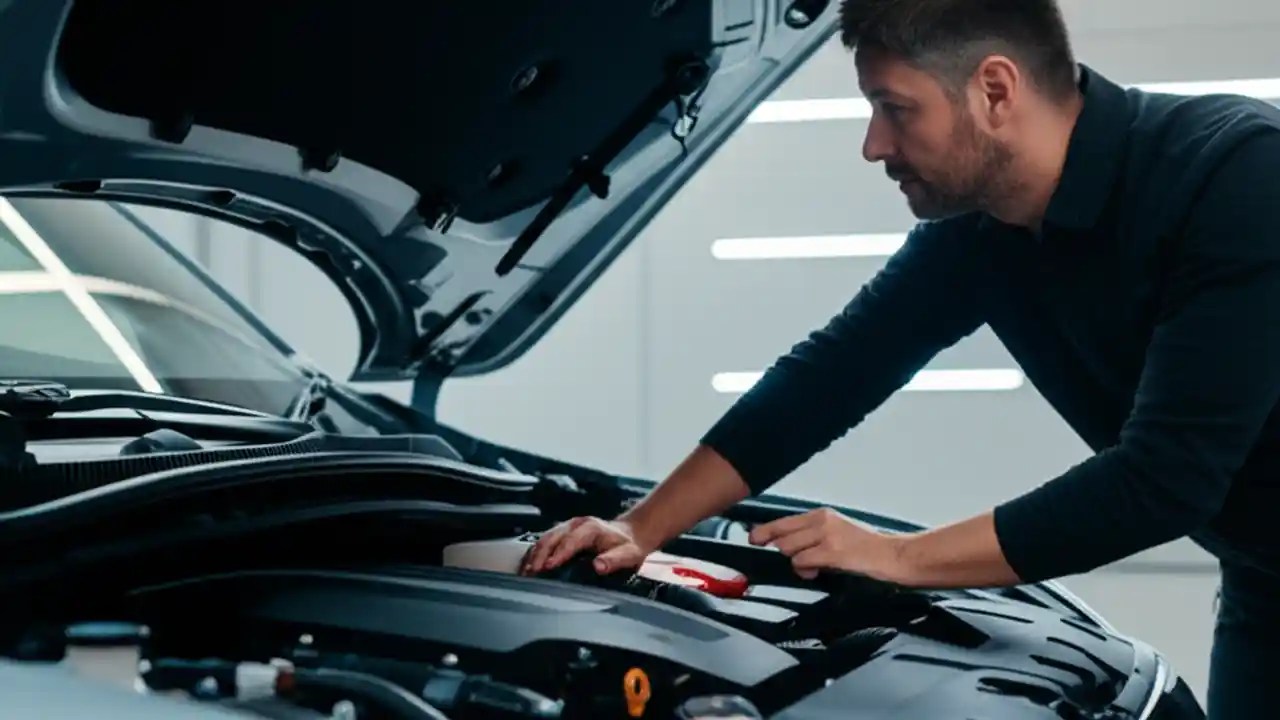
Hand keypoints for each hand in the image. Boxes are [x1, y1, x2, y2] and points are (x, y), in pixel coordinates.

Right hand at [521, 516, 651, 575]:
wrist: (629, 534)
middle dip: (540, 556)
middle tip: (530, 573)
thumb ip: (614, 561)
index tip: (547, 567)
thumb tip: (598, 566)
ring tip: (525, 572)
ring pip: (545, 538)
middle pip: (552, 538)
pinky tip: (528, 566)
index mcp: (590, 528)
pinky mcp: (562, 533)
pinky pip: (545, 541)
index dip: (558, 554)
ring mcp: (567, 527)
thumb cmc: (627, 546)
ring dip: (534, 555)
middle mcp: (576, 524)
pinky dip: (535, 553)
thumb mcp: (629, 555)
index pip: (570, 541)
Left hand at [748, 508, 903, 581]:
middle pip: (781, 535)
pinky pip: (802, 561)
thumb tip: (788, 546)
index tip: (753, 538)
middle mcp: (822, 520)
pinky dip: (805, 570)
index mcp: (822, 514)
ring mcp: (826, 535)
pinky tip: (817, 571)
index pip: (784, 521)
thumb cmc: (867, 548)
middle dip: (781, 550)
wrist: (893, 555)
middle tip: (794, 561)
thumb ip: (814, 535)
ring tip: (812, 568)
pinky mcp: (832, 551)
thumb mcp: (838, 532)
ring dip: (795, 562)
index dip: (765, 530)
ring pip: (789, 548)